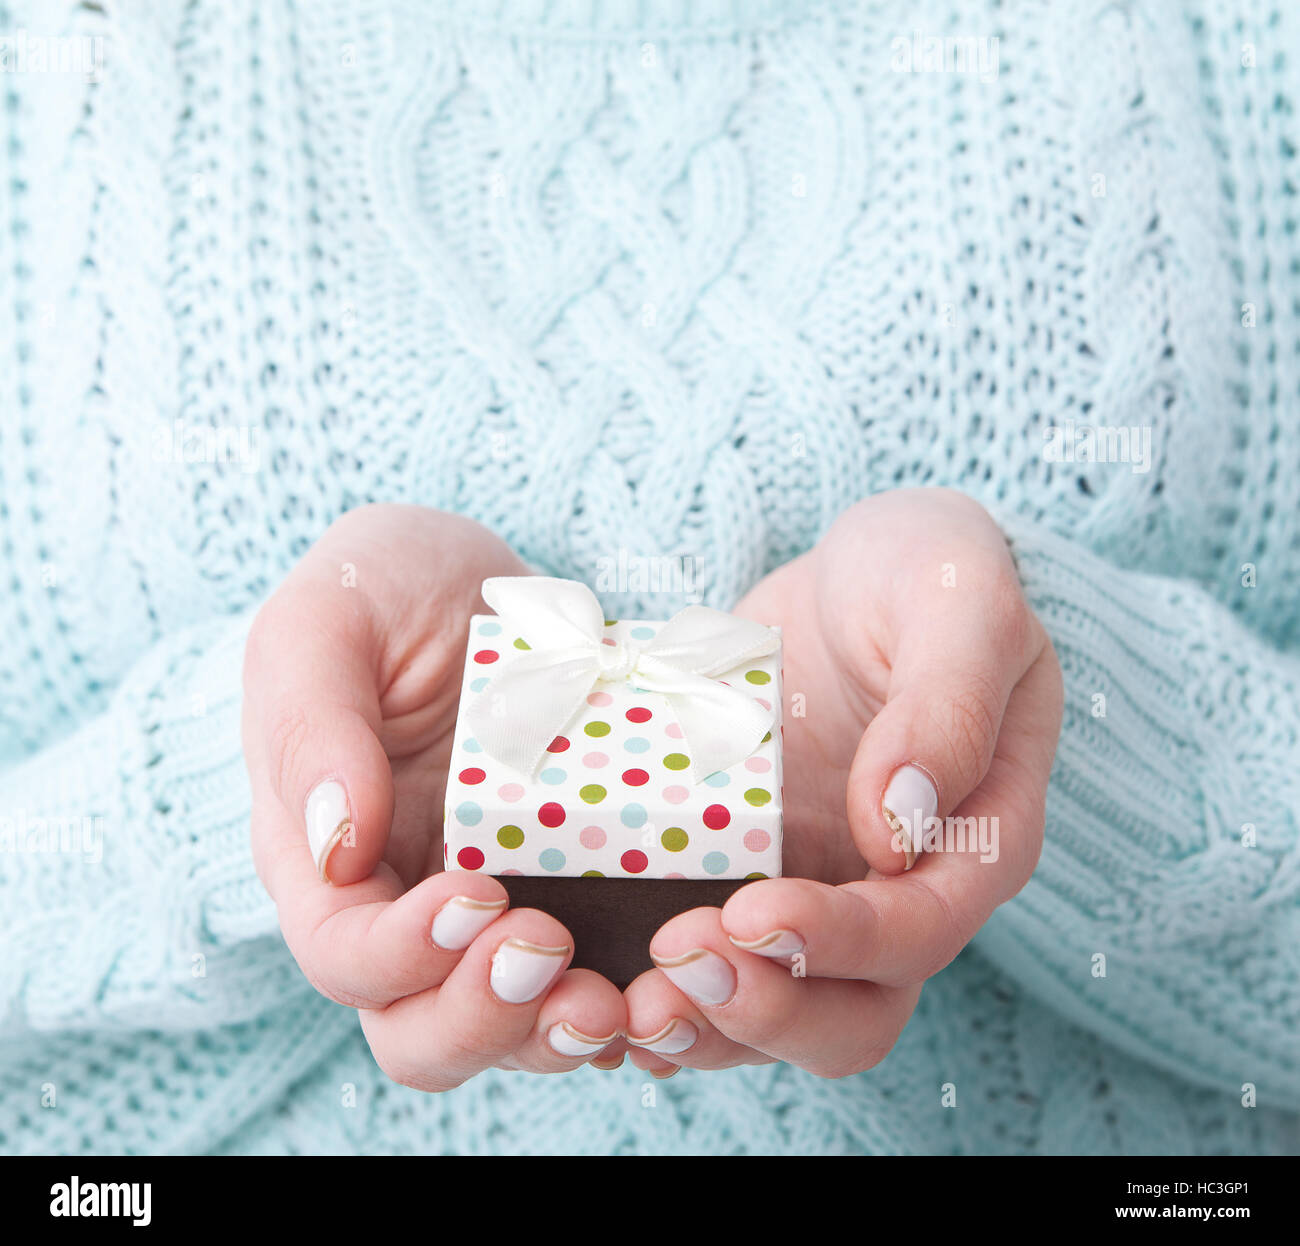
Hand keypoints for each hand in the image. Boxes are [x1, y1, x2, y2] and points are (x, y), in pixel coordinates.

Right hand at [242, 505, 624, 1089]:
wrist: (472, 578)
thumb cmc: (381, 590)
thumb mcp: (326, 622)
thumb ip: (308, 724)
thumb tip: (335, 848)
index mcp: (327, 858)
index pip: (345, 956)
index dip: (402, 956)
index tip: (474, 894)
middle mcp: (407, 904)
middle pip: (423, 1029)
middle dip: (487, 1019)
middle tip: (553, 957)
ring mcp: (495, 904)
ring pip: (515, 1024)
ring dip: (565, 1028)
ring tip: (628, 997)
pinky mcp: (572, 886)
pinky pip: (598, 969)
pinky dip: (634, 988)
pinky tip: (679, 958)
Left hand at [621, 489, 1062, 1077]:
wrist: (850, 576)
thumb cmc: (919, 572)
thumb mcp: (954, 595)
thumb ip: (948, 700)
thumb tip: (904, 823)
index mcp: (976, 834)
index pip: (923, 926)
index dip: (843, 942)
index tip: (756, 913)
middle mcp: (902, 888)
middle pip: (854, 1011)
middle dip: (767, 1009)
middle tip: (674, 962)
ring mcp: (822, 891)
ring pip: (779, 1008)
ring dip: (705, 1023)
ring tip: (625, 999)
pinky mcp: (750, 875)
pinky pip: (718, 963)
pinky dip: (664, 989)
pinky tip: (600, 980)